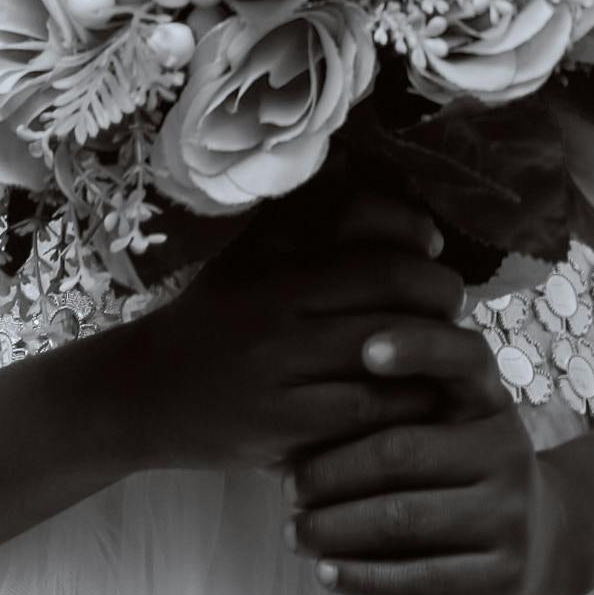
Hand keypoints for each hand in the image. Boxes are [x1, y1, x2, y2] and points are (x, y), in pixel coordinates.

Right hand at [111, 185, 463, 477]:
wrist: (141, 393)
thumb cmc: (212, 318)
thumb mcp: (247, 256)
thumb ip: (301, 217)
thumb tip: (359, 165)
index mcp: (276, 264)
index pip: (376, 242)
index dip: (421, 244)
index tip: (434, 254)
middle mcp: (279, 311)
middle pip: (394, 294)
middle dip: (442, 301)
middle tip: (451, 310)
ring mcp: (281, 372)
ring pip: (391, 355)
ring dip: (434, 356)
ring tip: (446, 355)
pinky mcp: (282, 429)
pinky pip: (368, 414)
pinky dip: (405, 406)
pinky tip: (416, 401)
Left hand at [285, 319, 588, 594]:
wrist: (538, 544)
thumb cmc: (461, 474)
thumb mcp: (451, 424)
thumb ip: (399, 404)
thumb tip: (305, 410)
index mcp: (489, 401)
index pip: (462, 358)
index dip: (417, 347)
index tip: (365, 350)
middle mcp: (508, 450)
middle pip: (402, 452)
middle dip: (330, 471)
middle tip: (288, 488)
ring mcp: (511, 515)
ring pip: (402, 519)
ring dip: (333, 528)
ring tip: (295, 533)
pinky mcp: (503, 575)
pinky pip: (419, 579)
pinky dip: (362, 577)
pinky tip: (325, 573)